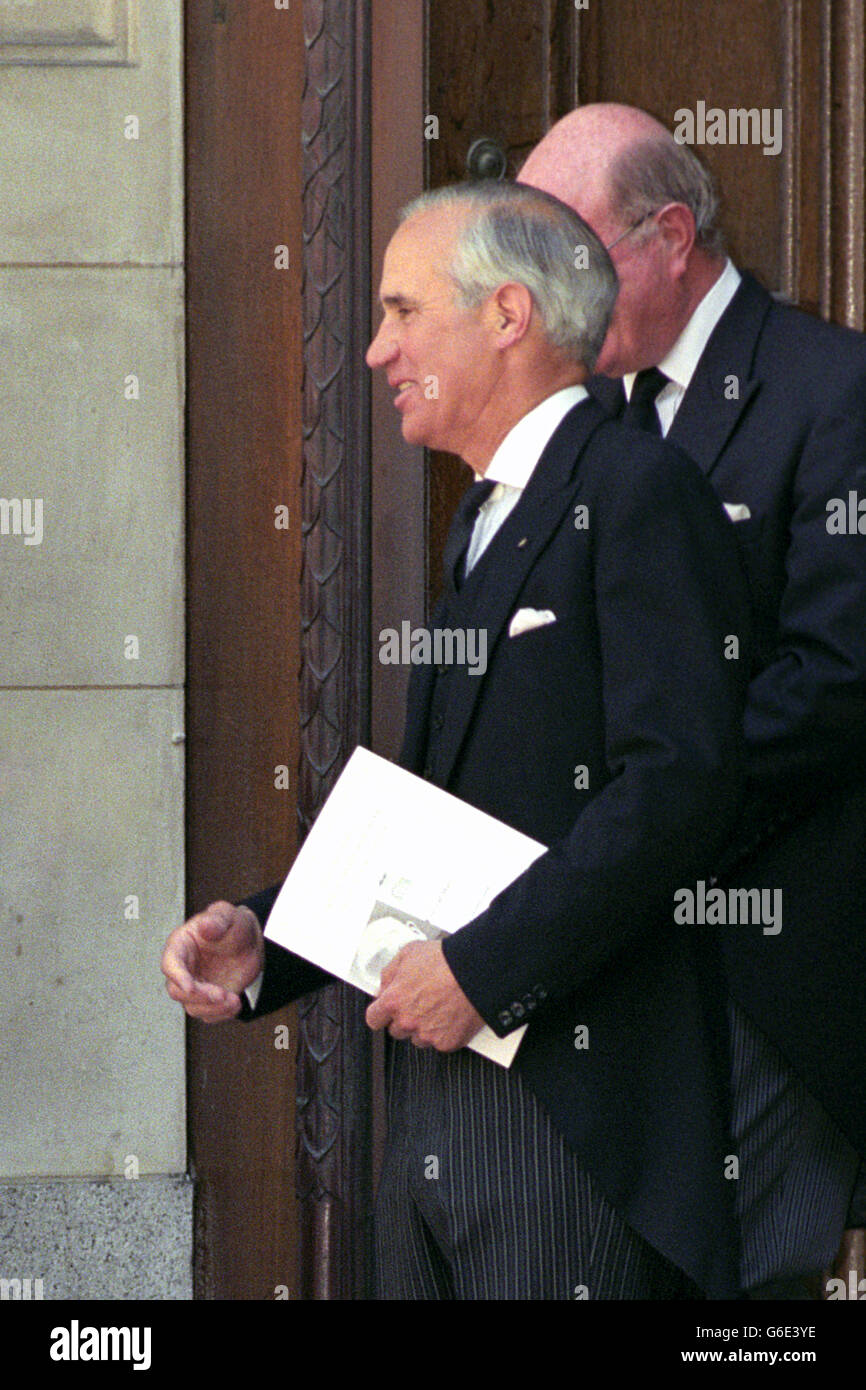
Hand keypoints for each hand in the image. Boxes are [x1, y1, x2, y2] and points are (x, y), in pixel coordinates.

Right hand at [161, 900, 264, 1021]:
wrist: (250, 943)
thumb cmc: (233, 926)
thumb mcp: (227, 916)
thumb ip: (217, 919)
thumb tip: (205, 925)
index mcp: (181, 945)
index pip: (170, 963)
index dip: (177, 976)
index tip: (189, 986)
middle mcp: (183, 968)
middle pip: (177, 991)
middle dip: (199, 996)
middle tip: (221, 994)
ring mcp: (195, 985)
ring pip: (192, 1006)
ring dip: (212, 1007)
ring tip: (234, 1000)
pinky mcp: (207, 999)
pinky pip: (208, 1014)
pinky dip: (221, 1013)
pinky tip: (235, 1004)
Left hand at [365, 940, 484, 1050]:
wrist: (477, 972)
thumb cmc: (446, 960)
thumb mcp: (408, 953)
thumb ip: (390, 973)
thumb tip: (384, 985)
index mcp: (394, 1001)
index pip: (374, 1019)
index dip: (380, 1013)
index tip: (385, 1011)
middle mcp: (408, 1021)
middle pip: (396, 1030)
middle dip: (404, 1018)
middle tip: (419, 1003)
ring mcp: (427, 1034)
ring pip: (417, 1038)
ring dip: (423, 1027)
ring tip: (438, 1007)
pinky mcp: (447, 1042)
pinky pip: (439, 1042)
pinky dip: (444, 1032)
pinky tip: (450, 1015)